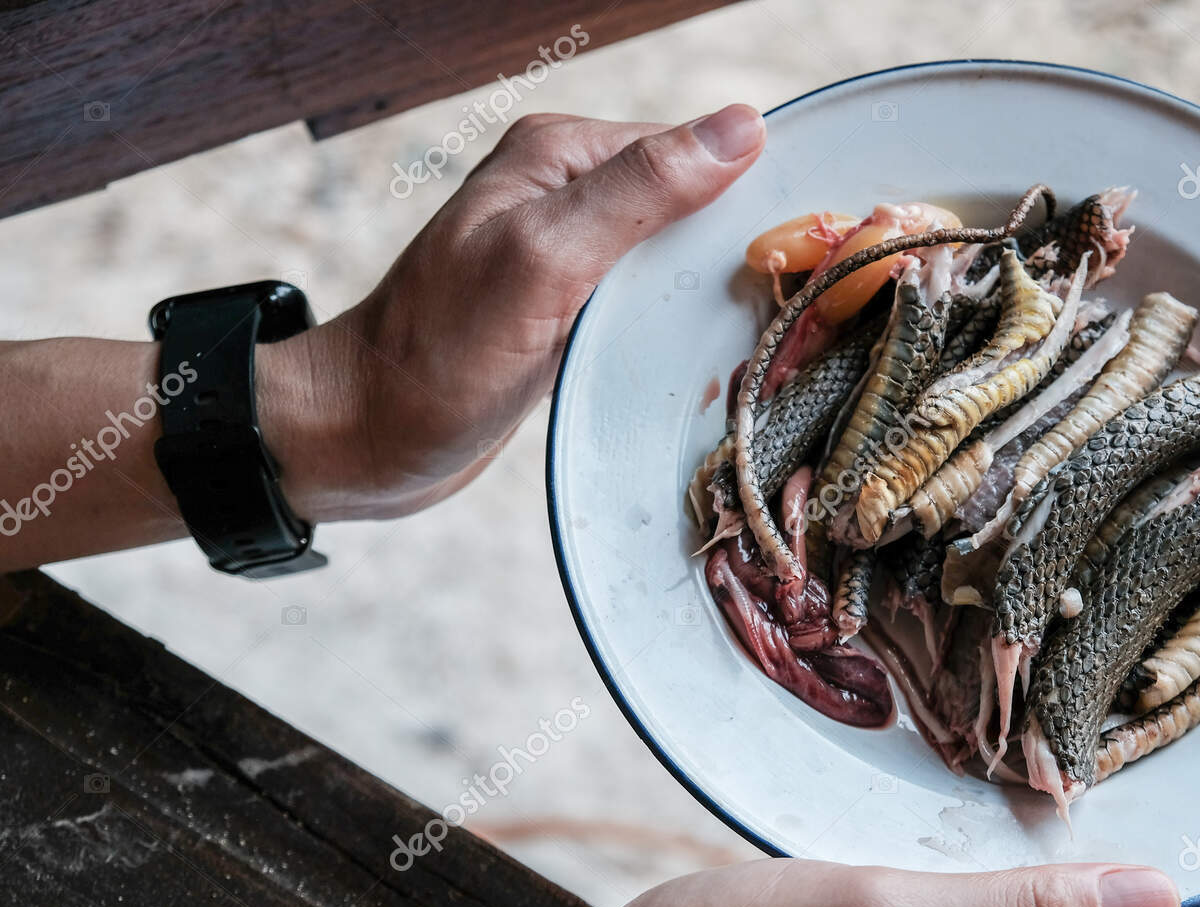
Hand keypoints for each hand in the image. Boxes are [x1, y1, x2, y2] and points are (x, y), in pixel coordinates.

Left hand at [258, 104, 766, 521]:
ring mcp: (567, 260)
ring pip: (673, 265)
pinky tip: (695, 361)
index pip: (691, 154)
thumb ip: (636, 194)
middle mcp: (564, 197)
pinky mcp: (568, 316)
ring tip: (745, 343)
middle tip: (776, 313)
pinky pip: (645, 309)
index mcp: (559, 157)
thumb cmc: (436, 355)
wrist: (363, 440)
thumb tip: (739, 130)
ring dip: (707, 300)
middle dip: (732, 255)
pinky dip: (673, 332)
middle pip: (689, 210)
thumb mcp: (542, 260)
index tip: (794, 255)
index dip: (747, 200)